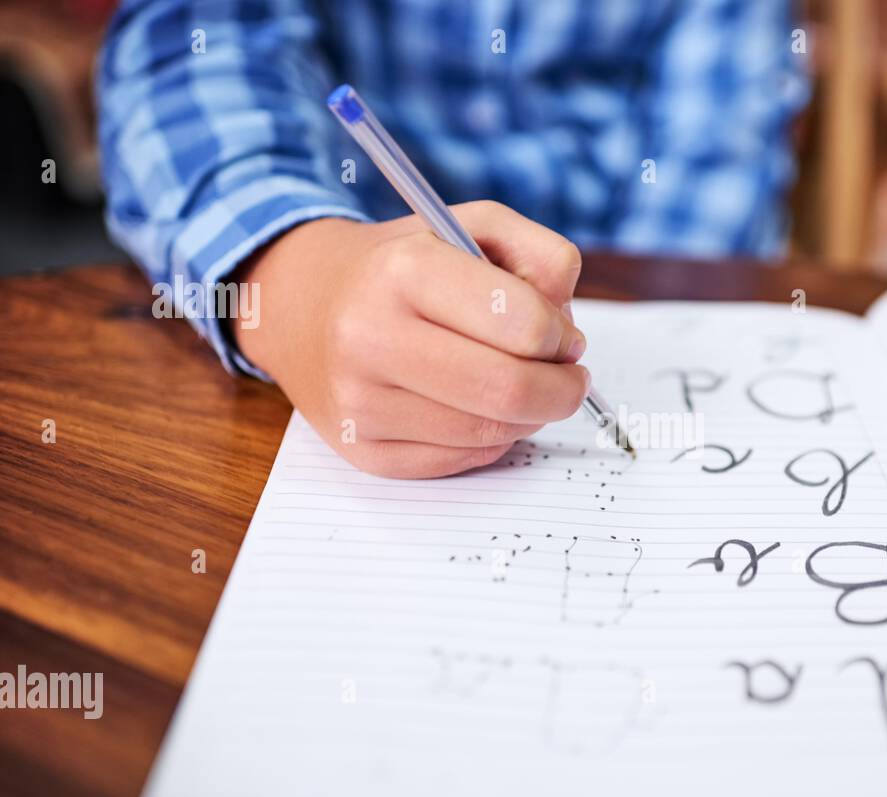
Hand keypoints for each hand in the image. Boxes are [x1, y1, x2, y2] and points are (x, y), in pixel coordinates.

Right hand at [232, 202, 588, 477]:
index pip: (522, 324)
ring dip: (529, 416)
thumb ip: (540, 255)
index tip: (565, 338)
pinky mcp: (362, 450)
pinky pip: (461, 461)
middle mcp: (371, 337)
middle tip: (569, 378)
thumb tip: (568, 329)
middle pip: (510, 390)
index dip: (562, 337)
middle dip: (562, 390)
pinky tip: (478, 410)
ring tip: (520, 386)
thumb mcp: (469, 227)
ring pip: (490, 433)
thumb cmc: (402, 267)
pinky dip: (490, 440)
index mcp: (404, 271)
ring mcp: (361, 402)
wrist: (299, 306)